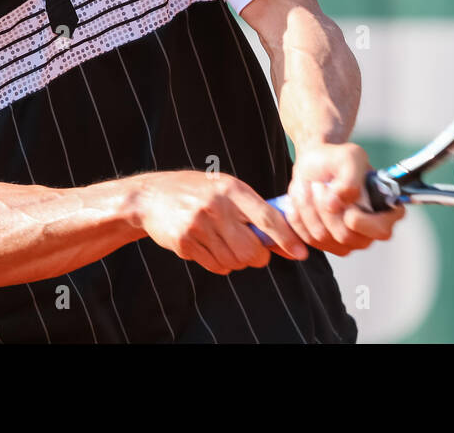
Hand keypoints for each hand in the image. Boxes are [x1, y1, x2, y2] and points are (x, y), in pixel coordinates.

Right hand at [134, 171, 308, 274]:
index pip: (267, 218)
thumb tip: (288, 238)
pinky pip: (215, 266)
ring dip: (238, 262)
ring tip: (228, 247)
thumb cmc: (198, 192)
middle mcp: (216, 206)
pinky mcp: (184, 242)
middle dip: (258, 257)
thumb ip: (254, 210)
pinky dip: (221, 265)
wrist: (151, 196)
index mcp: (232, 189)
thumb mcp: (226, 189)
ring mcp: (198, 225)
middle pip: (251, 249)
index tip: (302, 253)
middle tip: (255, 253)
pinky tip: (212, 249)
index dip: (287, 238)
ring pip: (234, 261)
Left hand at [285, 142, 404, 254]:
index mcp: (387, 211)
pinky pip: (306, 238)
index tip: (342, 197)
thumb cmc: (337, 160)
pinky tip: (303, 199)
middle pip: (345, 235)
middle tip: (321, 184)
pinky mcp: (326, 245)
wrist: (315, 165)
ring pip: (321, 237)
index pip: (380, 230)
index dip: (358, 218)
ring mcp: (348, 241)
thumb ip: (350, 178)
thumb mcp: (350, 156)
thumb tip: (336, 205)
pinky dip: (298, 216)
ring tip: (312, 187)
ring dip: (309, 207)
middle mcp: (370, 231)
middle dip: (325, 206)